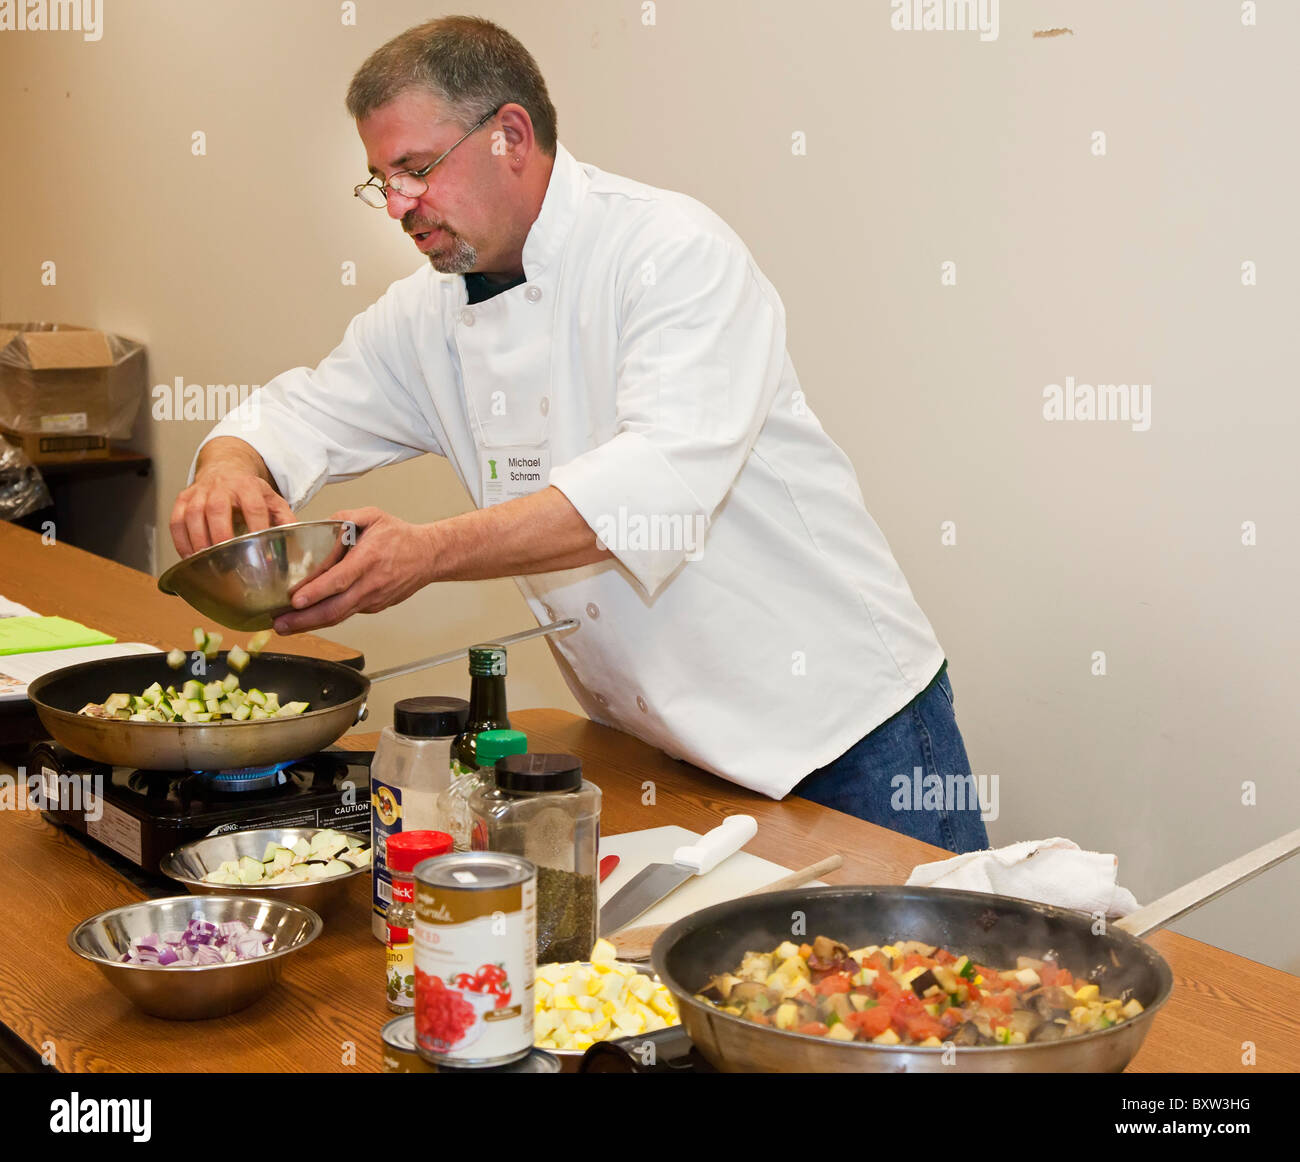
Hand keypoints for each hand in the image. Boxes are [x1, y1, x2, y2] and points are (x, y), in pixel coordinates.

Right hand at [171, 447, 294, 556]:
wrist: (224, 468)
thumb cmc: (248, 491)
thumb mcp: (272, 499)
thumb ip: (284, 520)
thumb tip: (295, 544)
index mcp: (248, 486)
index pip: (253, 507)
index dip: (257, 529)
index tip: (262, 553)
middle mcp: (221, 487)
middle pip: (217, 509)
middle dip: (221, 536)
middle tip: (227, 561)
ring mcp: (199, 492)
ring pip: (193, 515)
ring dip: (199, 542)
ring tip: (207, 564)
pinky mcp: (183, 499)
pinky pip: (176, 521)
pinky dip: (180, 541)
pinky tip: (190, 558)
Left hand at [272, 507, 436, 633]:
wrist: (429, 556)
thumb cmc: (401, 537)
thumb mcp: (374, 516)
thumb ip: (345, 517)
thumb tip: (320, 525)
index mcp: (369, 559)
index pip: (339, 580)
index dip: (316, 592)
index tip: (295, 600)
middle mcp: (371, 584)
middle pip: (335, 609)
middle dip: (304, 620)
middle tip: (278, 623)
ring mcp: (373, 599)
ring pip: (339, 616)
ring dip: (310, 624)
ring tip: (286, 626)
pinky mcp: (374, 607)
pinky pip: (347, 614)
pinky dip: (326, 618)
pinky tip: (309, 618)